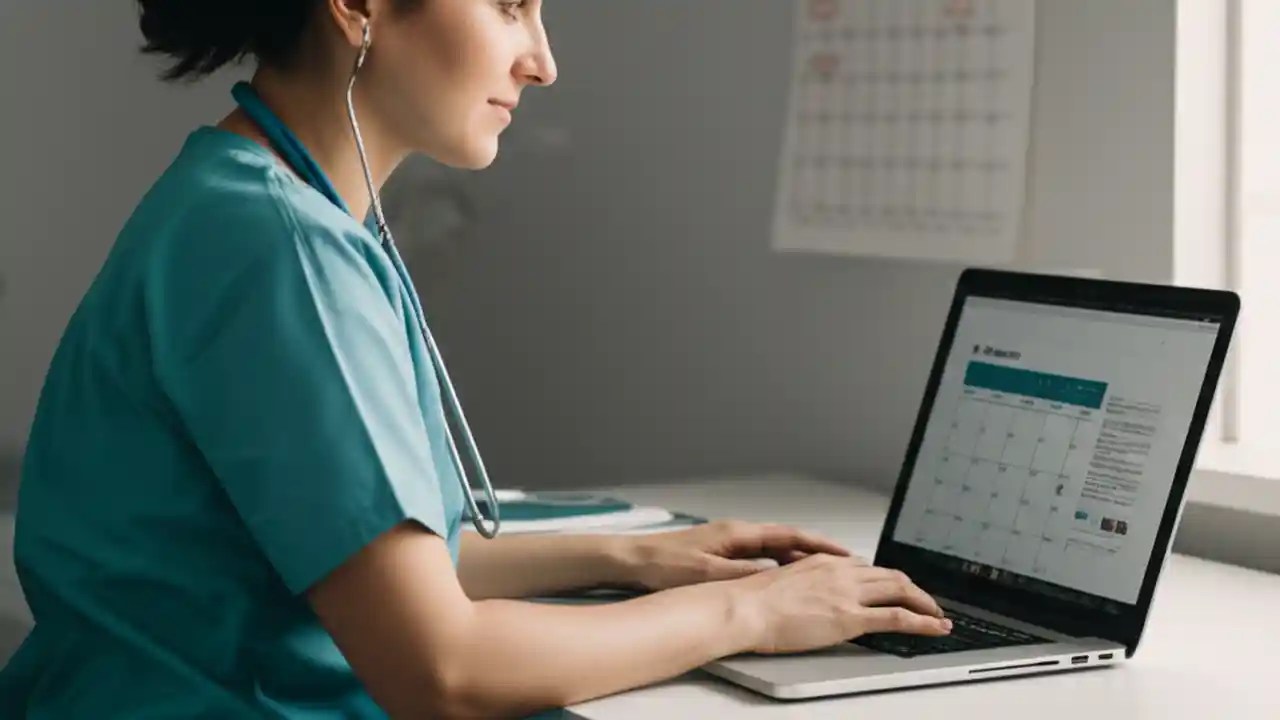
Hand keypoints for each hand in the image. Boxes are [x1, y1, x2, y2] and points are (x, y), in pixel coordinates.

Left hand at [615, 520, 853, 592]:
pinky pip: (758, 557)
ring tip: (823, 572)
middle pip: (785, 540)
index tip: (843, 552)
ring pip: (773, 549)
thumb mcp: (707, 572)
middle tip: (843, 563)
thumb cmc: (663, 564)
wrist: (632, 560)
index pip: (788, 534)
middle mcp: (736, 532)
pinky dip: (776, 565)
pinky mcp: (719, 553)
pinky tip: (783, 579)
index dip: (818, 543)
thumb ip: (742, 573)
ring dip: (797, 558)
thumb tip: (774, 575)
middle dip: (815, 550)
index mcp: (737, 532)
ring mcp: (728, 542)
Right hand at [729, 553, 951, 654]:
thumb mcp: (784, 583)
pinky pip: (898, 618)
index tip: (896, 588)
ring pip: (901, 591)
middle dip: (914, 589)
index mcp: (824, 561)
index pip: (867, 568)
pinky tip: (935, 628)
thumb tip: (812, 597)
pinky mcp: (851, 617)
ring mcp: (848, 593)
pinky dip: (923, 622)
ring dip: (925, 603)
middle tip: (926, 602)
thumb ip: (805, 585)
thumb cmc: (752, 601)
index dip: (888, 580)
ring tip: (937, 616)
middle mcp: (841, 571)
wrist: (743, 608)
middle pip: (891, 576)